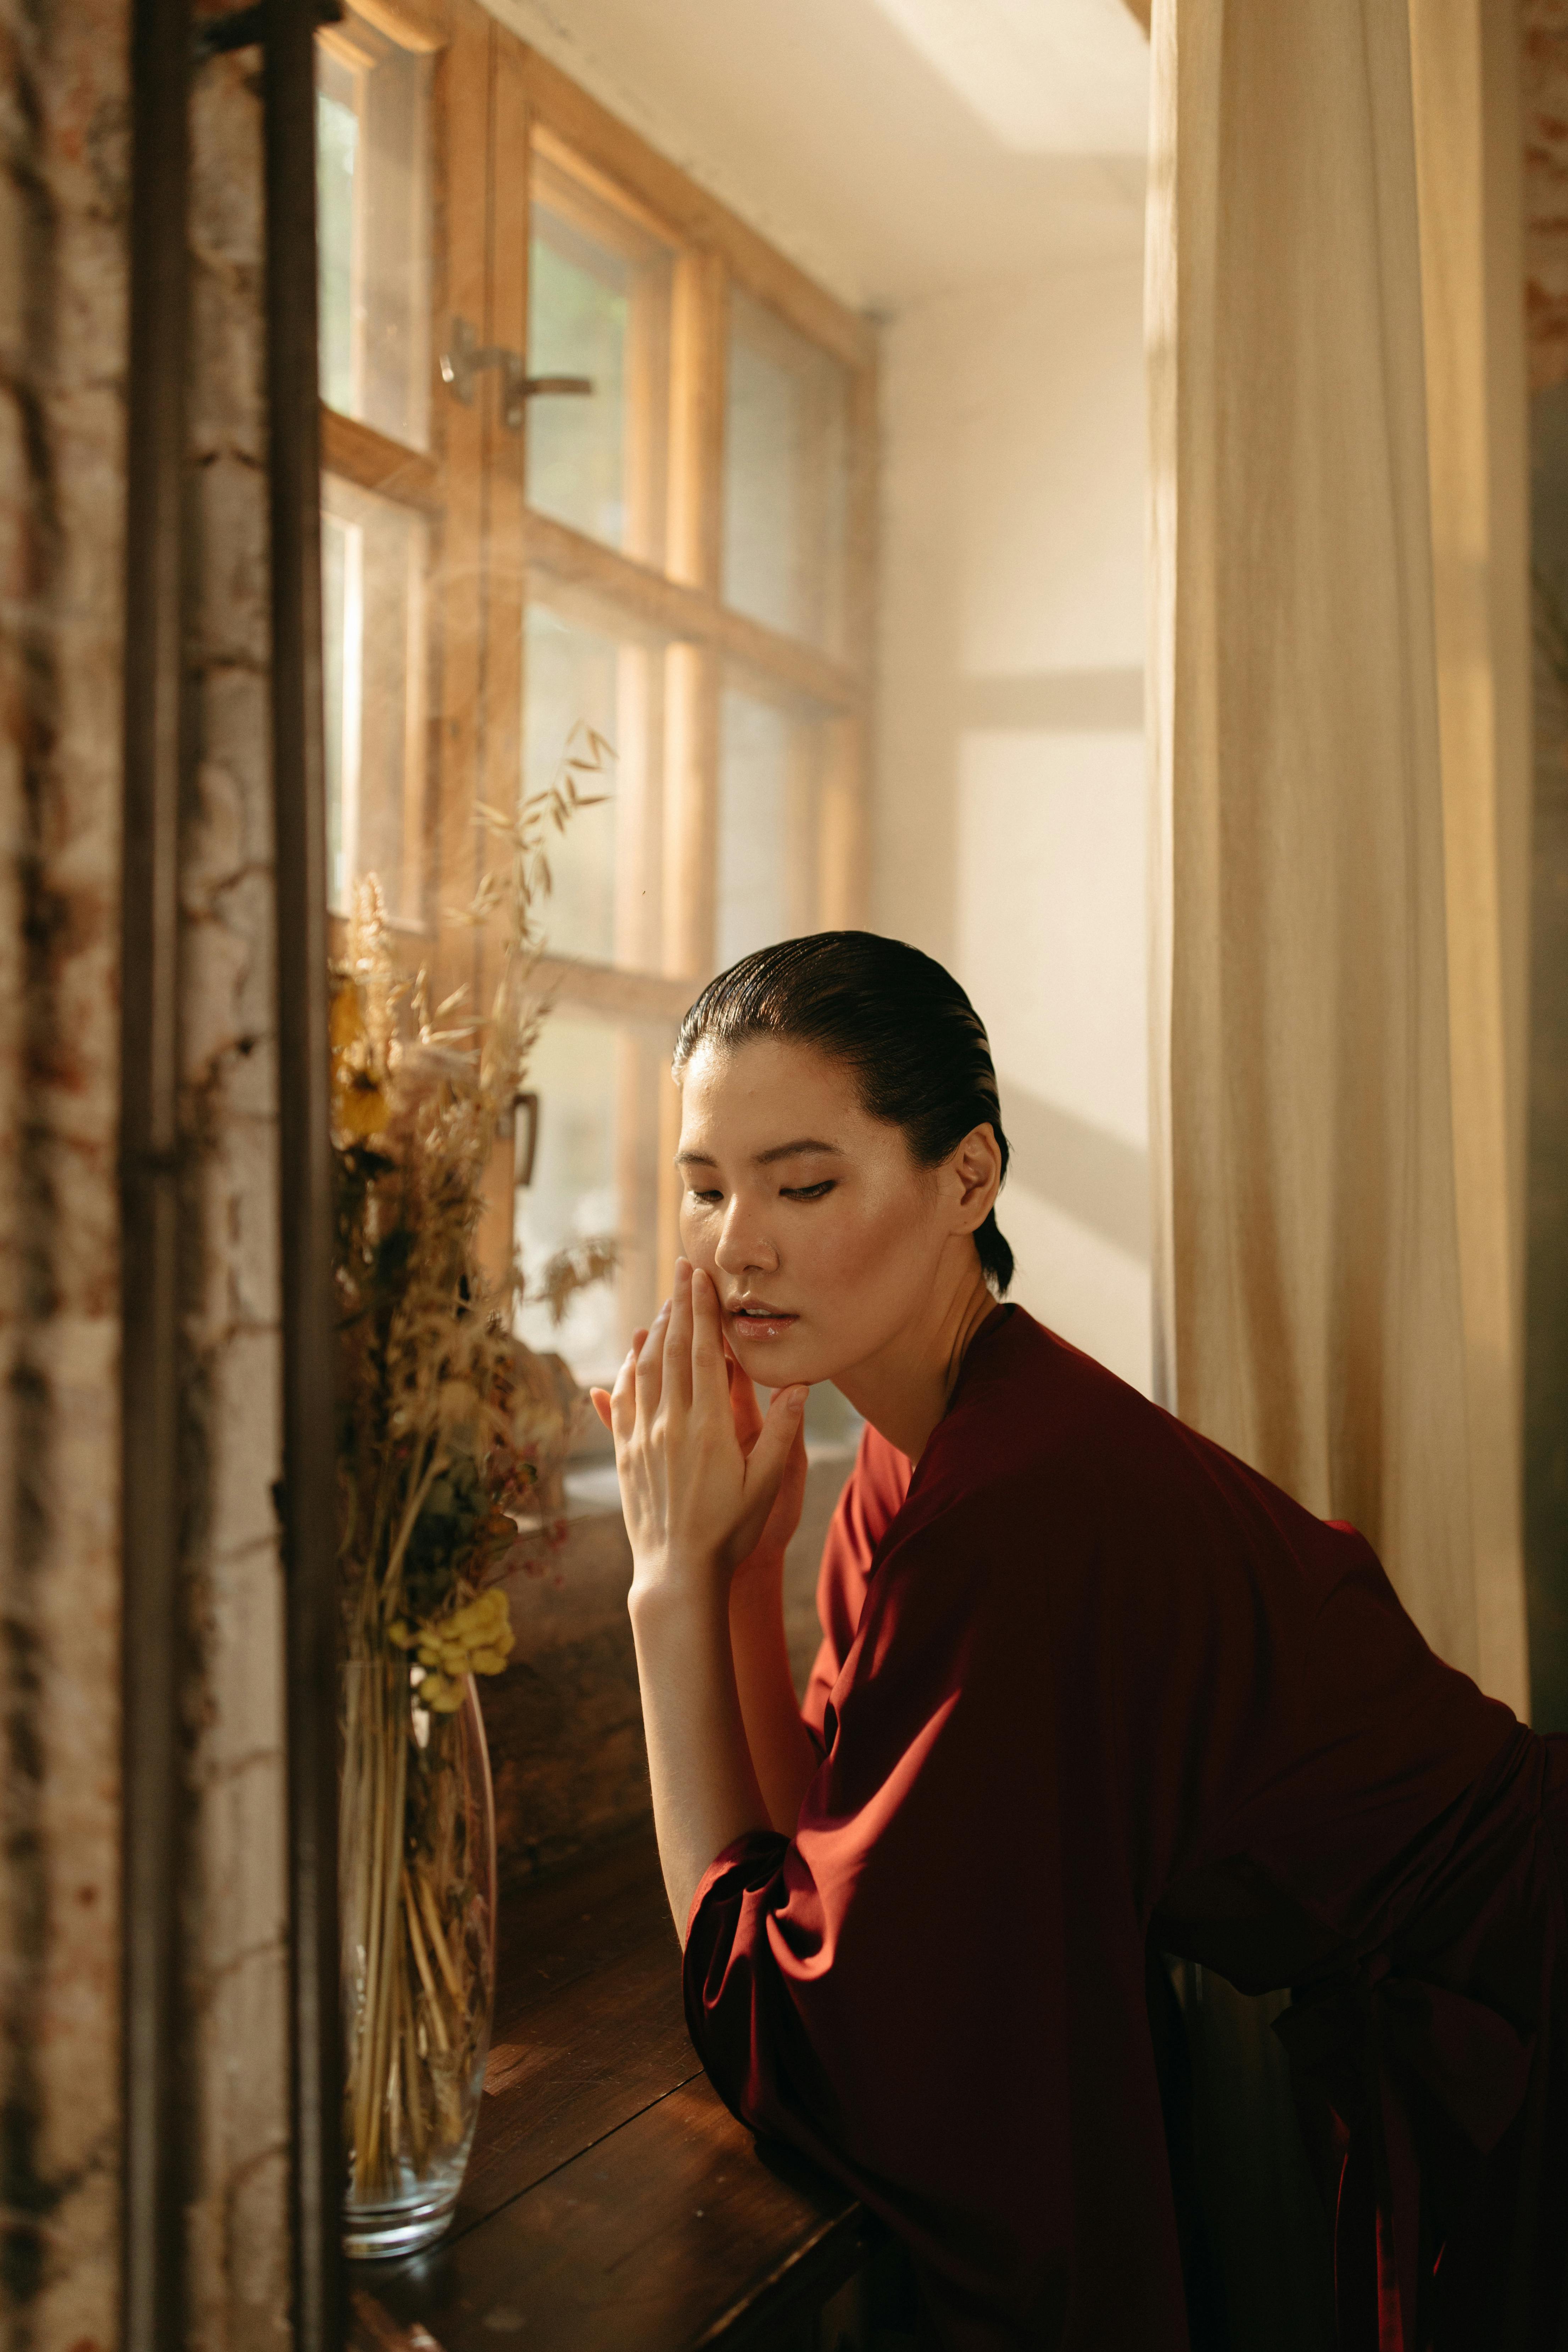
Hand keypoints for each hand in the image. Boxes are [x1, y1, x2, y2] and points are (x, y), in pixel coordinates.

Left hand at [590, 1260, 806, 1590]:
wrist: (678, 1573)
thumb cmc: (731, 1531)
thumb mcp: (767, 1483)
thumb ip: (782, 1431)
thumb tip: (798, 1382)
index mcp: (708, 1428)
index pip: (702, 1353)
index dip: (702, 1310)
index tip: (700, 1276)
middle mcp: (670, 1426)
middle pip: (671, 1351)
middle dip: (679, 1306)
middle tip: (683, 1269)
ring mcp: (642, 1439)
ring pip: (644, 1371)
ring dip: (655, 1333)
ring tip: (666, 1305)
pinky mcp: (625, 1455)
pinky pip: (622, 1401)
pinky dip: (626, 1370)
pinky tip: (633, 1355)